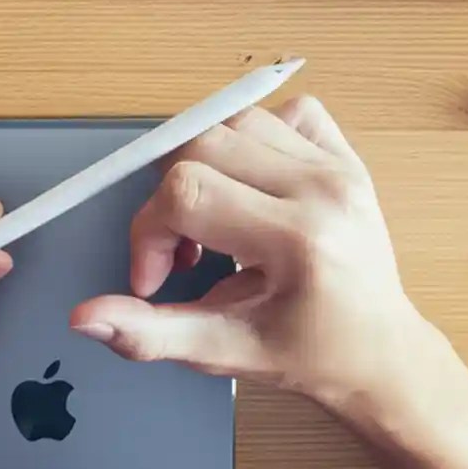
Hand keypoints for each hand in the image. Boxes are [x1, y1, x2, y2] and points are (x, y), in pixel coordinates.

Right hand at [70, 96, 439, 407]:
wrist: (381, 353)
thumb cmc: (310, 355)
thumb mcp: (224, 352)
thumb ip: (150, 333)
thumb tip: (86, 318)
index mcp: (298, 239)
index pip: (186, 193)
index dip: (149, 232)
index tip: (155, 277)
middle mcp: (322, 189)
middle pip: (201, 144)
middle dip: (169, 198)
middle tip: (184, 253)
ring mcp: (338, 166)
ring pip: (232, 122)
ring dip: (203, 167)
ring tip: (213, 224)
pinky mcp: (344, 155)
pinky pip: (281, 113)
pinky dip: (249, 140)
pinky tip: (249, 188)